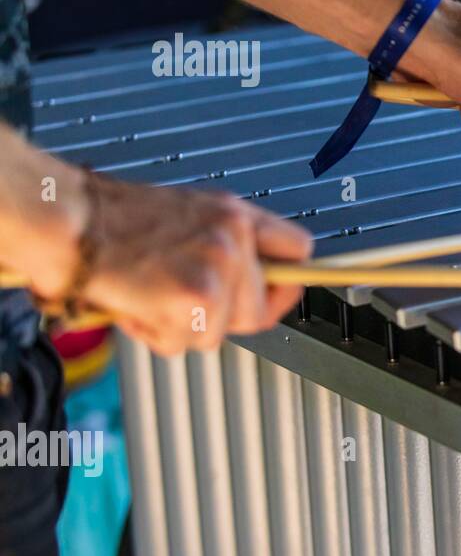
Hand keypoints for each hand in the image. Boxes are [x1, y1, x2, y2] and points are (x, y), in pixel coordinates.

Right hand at [46, 173, 313, 354]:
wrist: (69, 223)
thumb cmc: (115, 221)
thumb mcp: (189, 212)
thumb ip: (229, 241)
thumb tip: (259, 279)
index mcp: (236, 215)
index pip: (298, 250)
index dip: (286, 281)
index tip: (279, 292)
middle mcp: (233, 240)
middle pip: (260, 309)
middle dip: (224, 317)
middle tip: (183, 300)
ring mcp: (218, 271)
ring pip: (220, 332)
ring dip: (184, 327)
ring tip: (152, 294)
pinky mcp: (196, 302)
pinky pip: (187, 343)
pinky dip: (157, 335)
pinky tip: (139, 305)